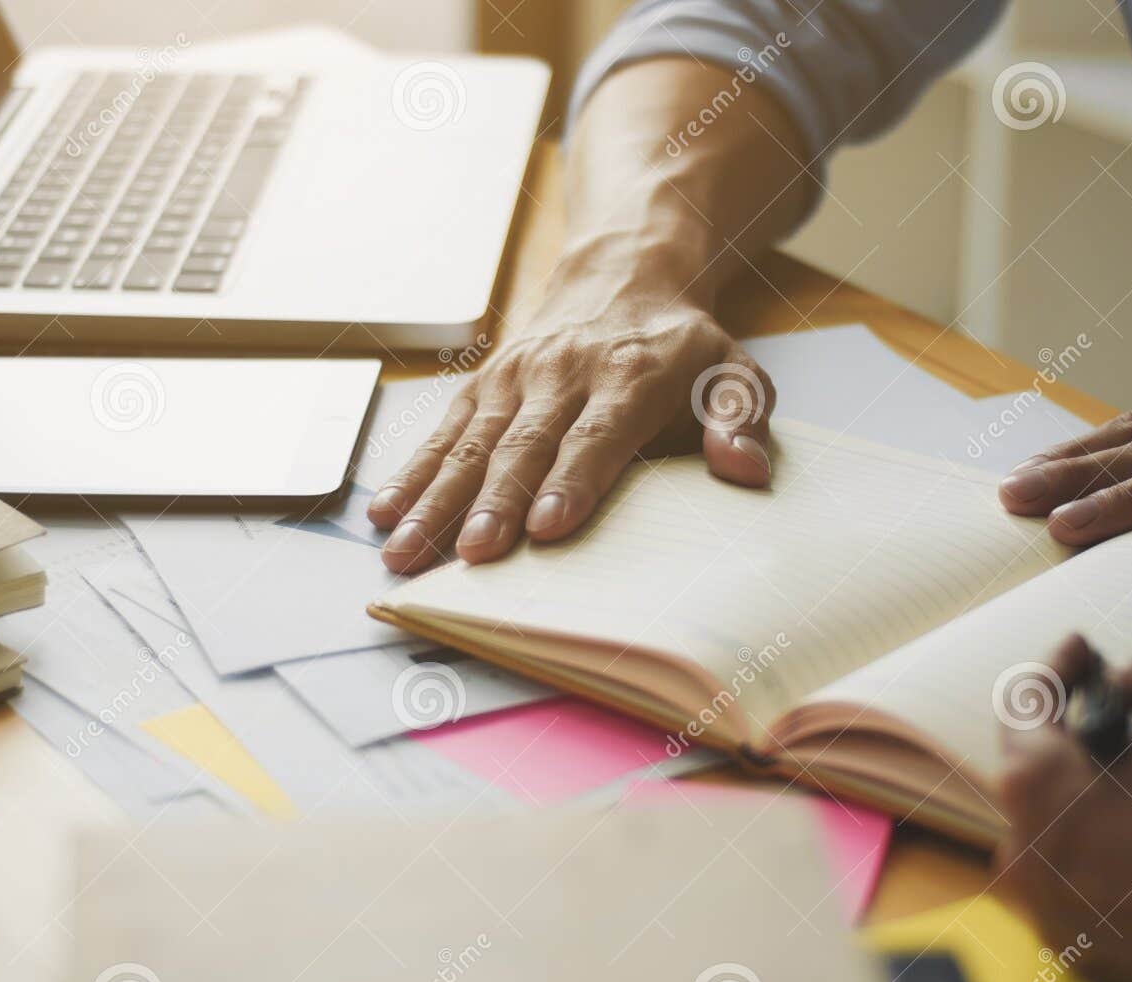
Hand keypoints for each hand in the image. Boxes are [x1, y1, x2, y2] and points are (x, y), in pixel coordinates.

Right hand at [366, 238, 773, 572]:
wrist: (619, 276)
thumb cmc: (679, 347)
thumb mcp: (733, 372)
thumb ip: (741, 420)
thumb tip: (747, 469)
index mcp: (627, 375)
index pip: (596, 435)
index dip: (572, 482)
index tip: (548, 528)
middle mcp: (560, 374)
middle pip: (523, 445)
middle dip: (495, 503)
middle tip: (474, 555)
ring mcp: (512, 380)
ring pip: (470, 445)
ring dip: (436, 500)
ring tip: (405, 550)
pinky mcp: (480, 388)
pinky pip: (441, 435)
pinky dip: (410, 474)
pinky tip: (385, 512)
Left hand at [993, 634, 1131, 981]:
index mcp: (1033, 785)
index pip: (1026, 703)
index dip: (1059, 666)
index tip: (1083, 650)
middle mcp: (1021, 853)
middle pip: (1035, 773)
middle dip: (1074, 739)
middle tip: (1122, 720)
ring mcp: (1045, 911)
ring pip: (1055, 834)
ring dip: (1090, 804)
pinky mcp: (1080, 953)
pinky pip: (1079, 887)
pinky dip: (1106, 859)